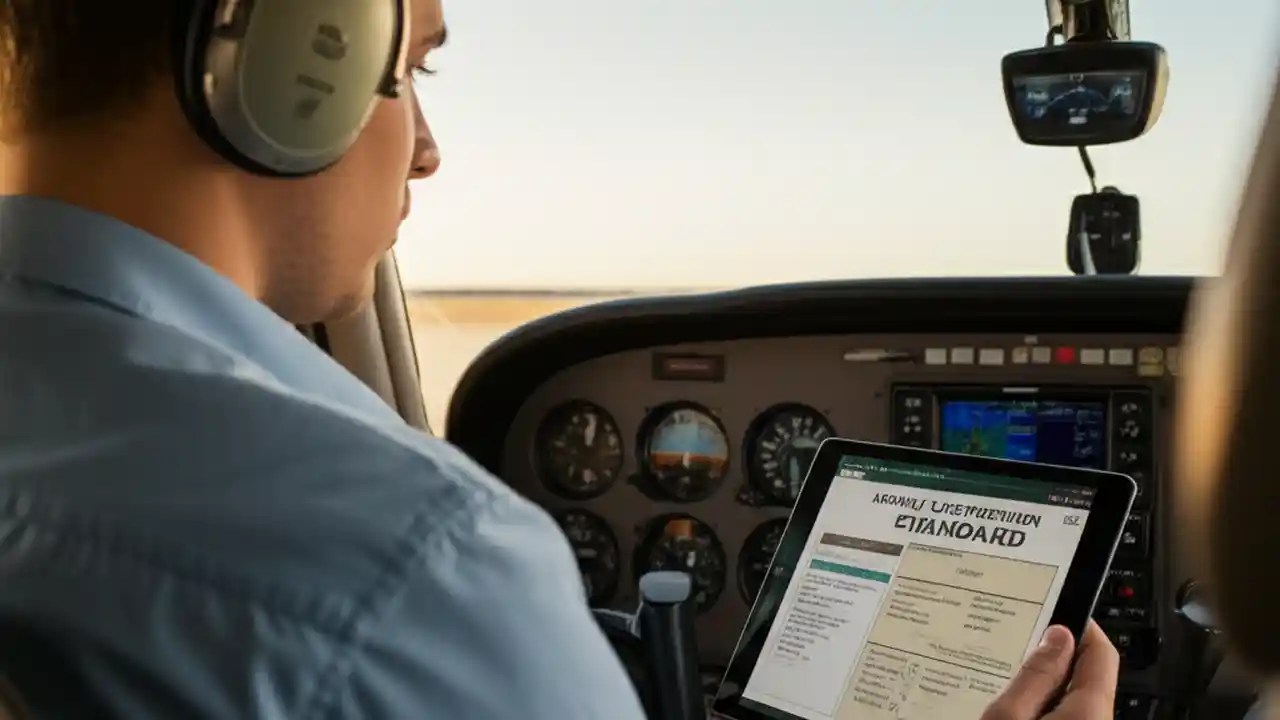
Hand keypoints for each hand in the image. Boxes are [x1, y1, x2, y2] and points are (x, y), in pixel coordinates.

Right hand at [980, 620, 1119, 719]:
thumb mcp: (1008, 717)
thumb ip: (1035, 676)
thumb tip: (1058, 636)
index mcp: (1091, 711)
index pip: (1101, 653)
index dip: (1080, 627)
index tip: (1051, 612)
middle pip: (1088, 675)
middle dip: (1055, 656)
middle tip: (1018, 645)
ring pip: (1074, 697)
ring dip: (1046, 683)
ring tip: (1009, 677)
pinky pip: (1066, 715)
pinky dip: (1044, 705)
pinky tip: (1015, 708)